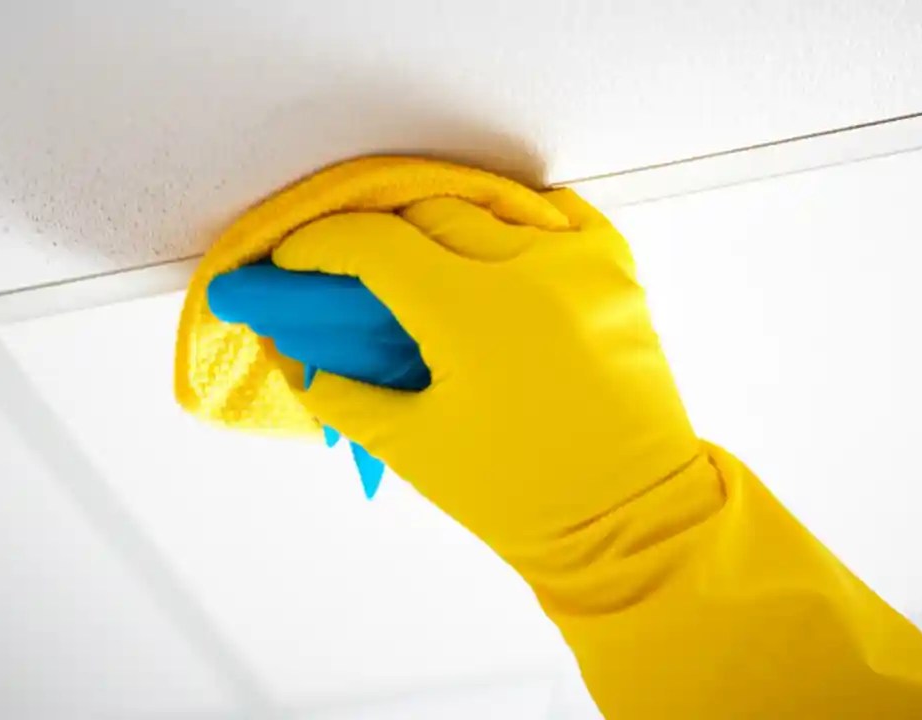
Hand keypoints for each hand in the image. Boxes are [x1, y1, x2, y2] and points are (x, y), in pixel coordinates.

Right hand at [269, 190, 698, 574]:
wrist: (630, 522)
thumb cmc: (520, 497)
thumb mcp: (412, 448)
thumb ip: (339, 393)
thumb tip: (293, 356)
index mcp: (470, 314)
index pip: (374, 245)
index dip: (318, 246)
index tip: (291, 261)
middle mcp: (529, 270)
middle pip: (425, 212)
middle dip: (373, 231)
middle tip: (343, 265)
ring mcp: (580, 264)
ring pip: (488, 205)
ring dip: (439, 221)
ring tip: (412, 255)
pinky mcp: (617, 272)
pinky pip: (556, 214)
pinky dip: (514, 218)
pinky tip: (491, 243)